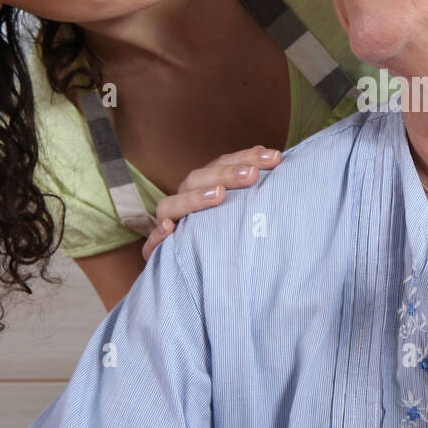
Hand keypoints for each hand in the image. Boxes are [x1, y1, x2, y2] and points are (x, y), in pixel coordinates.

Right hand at [141, 145, 281, 260]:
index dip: (246, 158)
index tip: (275, 157)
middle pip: (198, 179)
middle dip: (226, 174)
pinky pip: (152, 242)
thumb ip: (251, 185)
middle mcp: (184, 199)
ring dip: (194, 198)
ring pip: (171, 205)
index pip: (222, 164)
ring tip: (219, 195)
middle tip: (252, 174)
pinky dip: (158, 234)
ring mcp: (168, 222)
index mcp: (203, 186)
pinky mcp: (156, 250)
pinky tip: (170, 228)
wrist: (197, 270)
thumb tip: (275, 157)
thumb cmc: (223, 231)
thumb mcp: (239, 208)